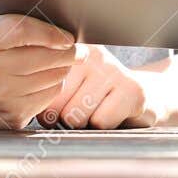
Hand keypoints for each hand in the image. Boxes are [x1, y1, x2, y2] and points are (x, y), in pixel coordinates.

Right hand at [0, 7, 77, 129]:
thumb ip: (8, 16)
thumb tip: (47, 9)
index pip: (26, 31)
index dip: (52, 32)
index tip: (67, 35)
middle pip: (48, 57)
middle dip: (69, 51)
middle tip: (74, 48)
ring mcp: (0, 99)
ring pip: (54, 79)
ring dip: (61, 69)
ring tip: (55, 62)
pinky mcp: (11, 118)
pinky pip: (48, 98)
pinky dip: (52, 87)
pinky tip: (42, 80)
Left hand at [39, 44, 164, 129]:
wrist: (140, 98)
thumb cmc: (97, 98)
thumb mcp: (69, 89)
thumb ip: (48, 95)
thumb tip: (37, 116)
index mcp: (71, 52)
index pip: (43, 89)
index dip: (48, 111)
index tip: (59, 110)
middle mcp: (92, 55)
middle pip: (58, 107)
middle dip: (66, 119)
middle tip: (83, 110)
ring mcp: (113, 70)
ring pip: (77, 116)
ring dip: (86, 123)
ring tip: (98, 110)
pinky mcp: (132, 90)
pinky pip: (100, 121)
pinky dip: (104, 126)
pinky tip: (114, 113)